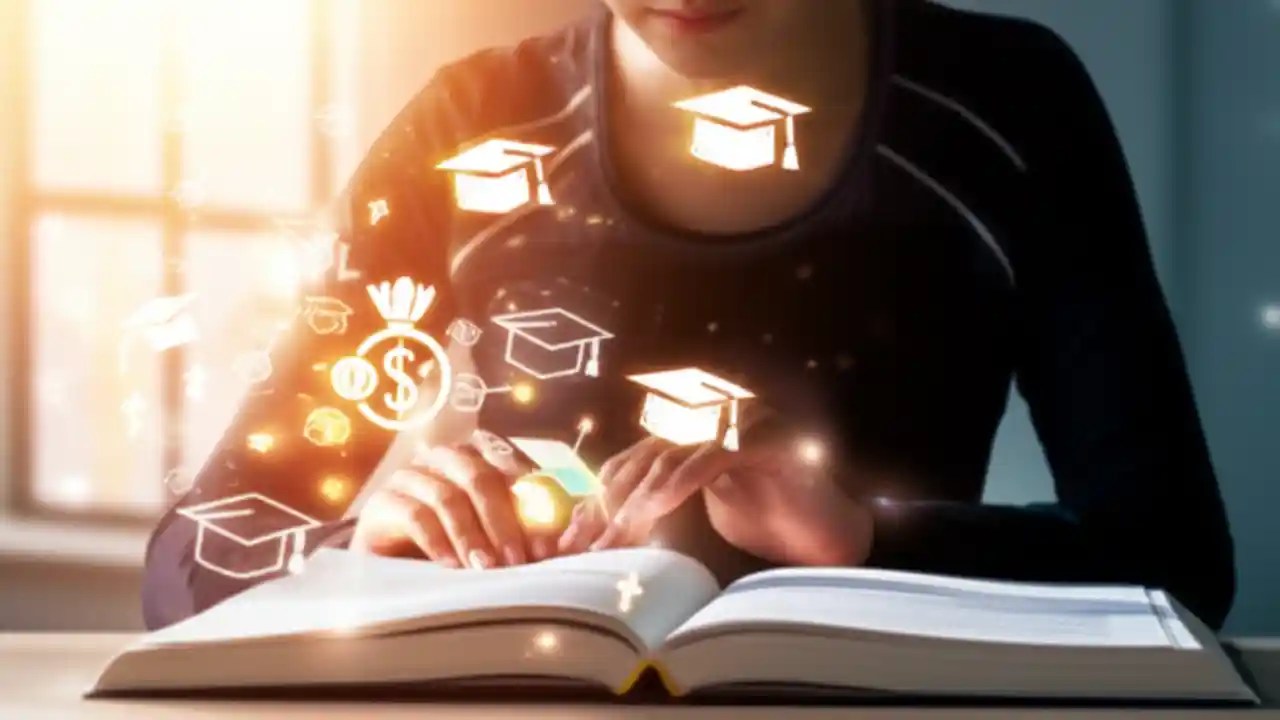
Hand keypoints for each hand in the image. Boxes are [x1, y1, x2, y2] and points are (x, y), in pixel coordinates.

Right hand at [351, 429, 553, 568]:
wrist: (393, 563)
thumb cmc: (457, 546)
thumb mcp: (497, 537)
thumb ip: (530, 531)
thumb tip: (570, 539)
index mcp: (479, 455)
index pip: (510, 463)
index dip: (532, 501)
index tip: (548, 546)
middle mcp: (445, 458)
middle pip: (480, 476)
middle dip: (504, 521)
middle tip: (519, 561)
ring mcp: (411, 477)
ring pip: (448, 496)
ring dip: (472, 535)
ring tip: (486, 569)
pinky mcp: (383, 504)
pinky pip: (415, 515)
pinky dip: (438, 542)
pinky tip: (452, 566)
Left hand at [558, 431, 873, 567]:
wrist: (827, 530)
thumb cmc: (764, 519)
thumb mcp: (698, 510)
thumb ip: (653, 503)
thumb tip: (590, 525)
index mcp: (692, 429)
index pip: (633, 459)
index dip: (598, 497)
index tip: (573, 539)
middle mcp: (712, 416)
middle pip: (644, 456)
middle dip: (610, 504)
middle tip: (587, 545)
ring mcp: (741, 422)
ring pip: (672, 456)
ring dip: (638, 502)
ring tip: (618, 538)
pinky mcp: (766, 439)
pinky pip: (710, 457)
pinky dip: (679, 484)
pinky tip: (658, 511)